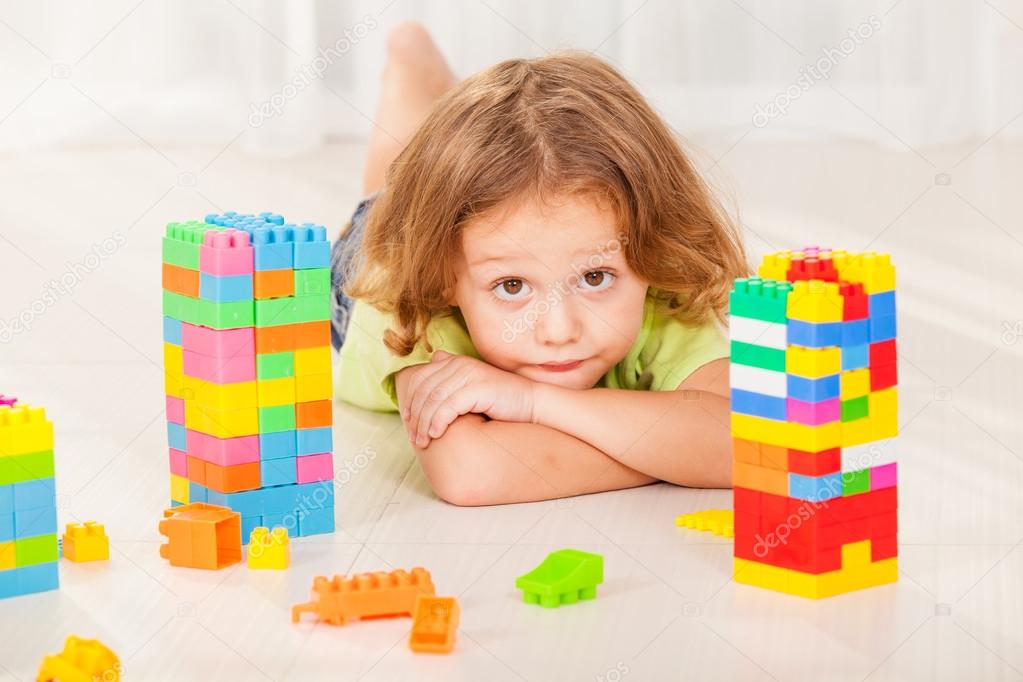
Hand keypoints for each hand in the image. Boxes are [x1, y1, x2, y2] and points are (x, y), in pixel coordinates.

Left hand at [400, 350, 535, 447]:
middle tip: (415, 438)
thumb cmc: (500, 400)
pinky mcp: (478, 387)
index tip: (408, 421)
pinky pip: (449, 406)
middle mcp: (460, 365)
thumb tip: (433, 362)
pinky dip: (438, 422)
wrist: (531, 402)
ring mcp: (469, 374)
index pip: (421, 379)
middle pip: (425, 391)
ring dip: (424, 423)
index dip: (411, 400)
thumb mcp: (471, 387)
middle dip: (416, 416)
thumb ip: (451, 379)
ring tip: (423, 441)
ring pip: (434, 400)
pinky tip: (437, 434)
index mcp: (455, 362)